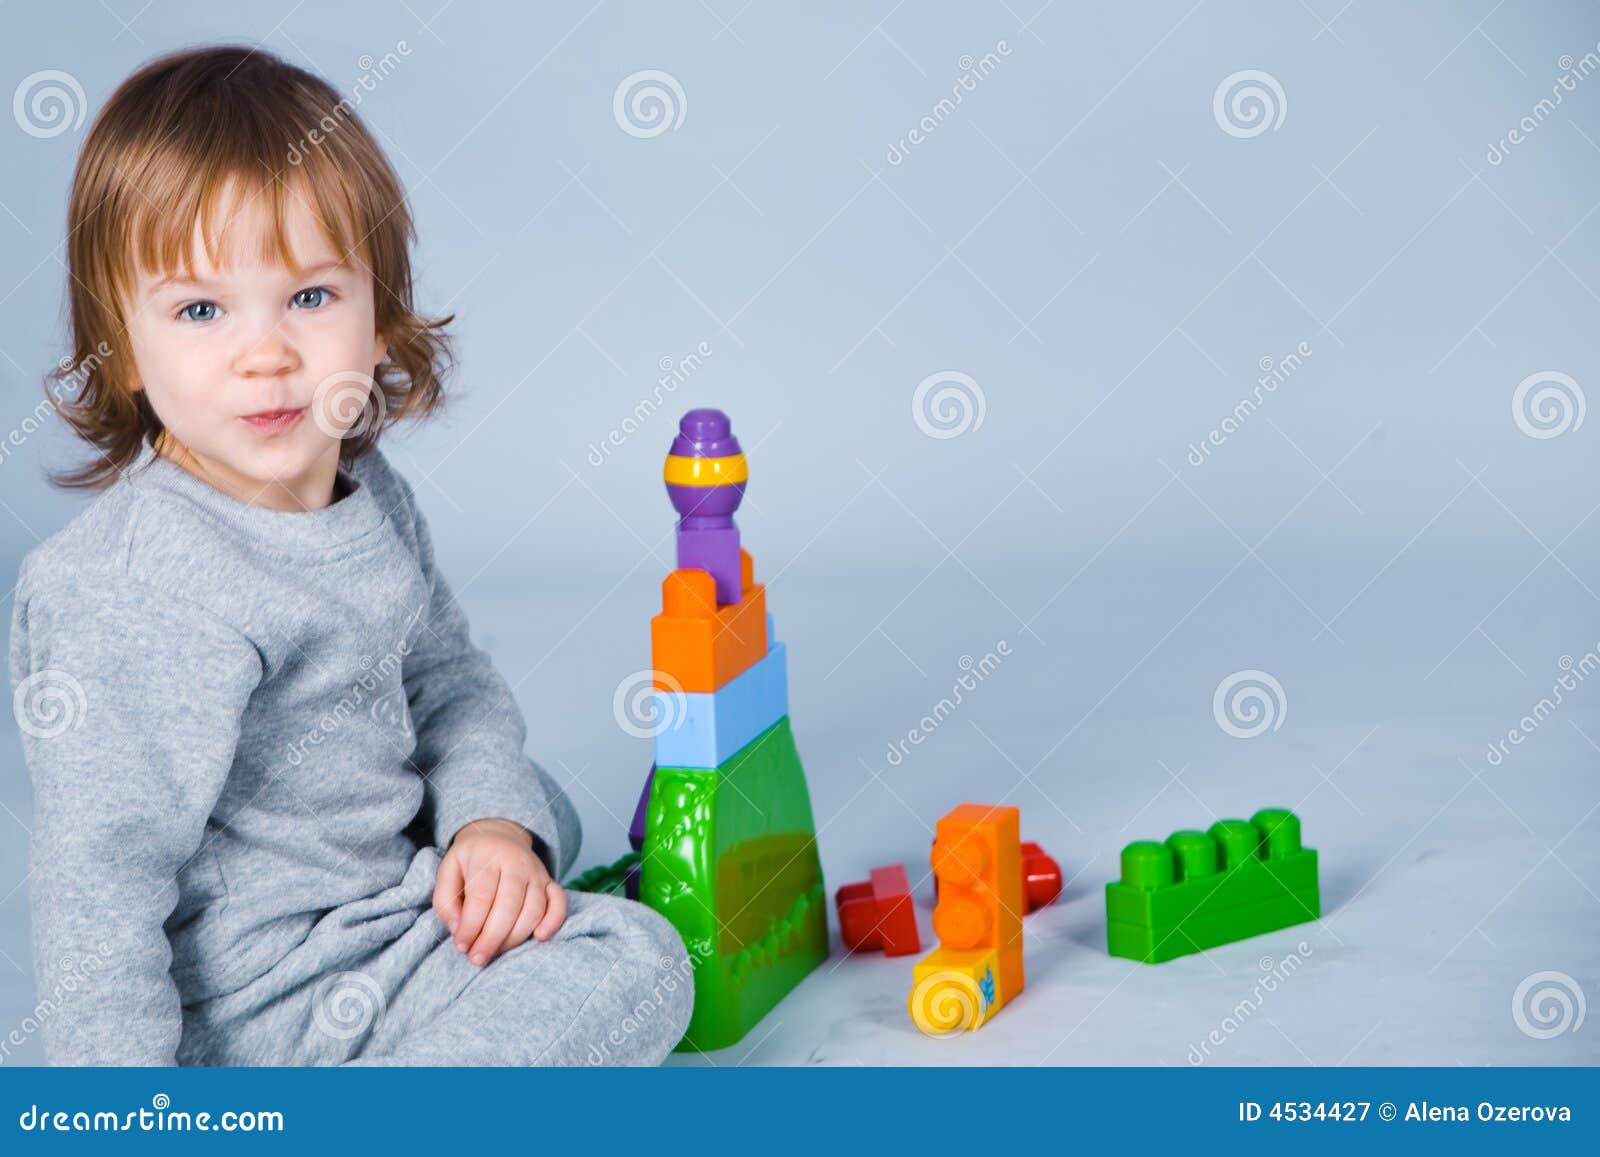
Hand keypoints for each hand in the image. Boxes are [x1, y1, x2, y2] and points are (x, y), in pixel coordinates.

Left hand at [432, 817, 566, 965]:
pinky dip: (553, 921)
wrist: (499, 836)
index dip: (471, 926)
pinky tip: (539, 937)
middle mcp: (516, 862)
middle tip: (477, 958)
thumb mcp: (448, 871)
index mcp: (487, 856)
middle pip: (509, 906)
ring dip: (515, 937)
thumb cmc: (471, 861)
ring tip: (496, 952)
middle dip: (492, 938)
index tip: (461, 946)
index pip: (481, 897)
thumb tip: (459, 930)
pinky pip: (559, 902)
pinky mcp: (550, 881)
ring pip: (534, 909)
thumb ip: (446, 901)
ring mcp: (537, 872)